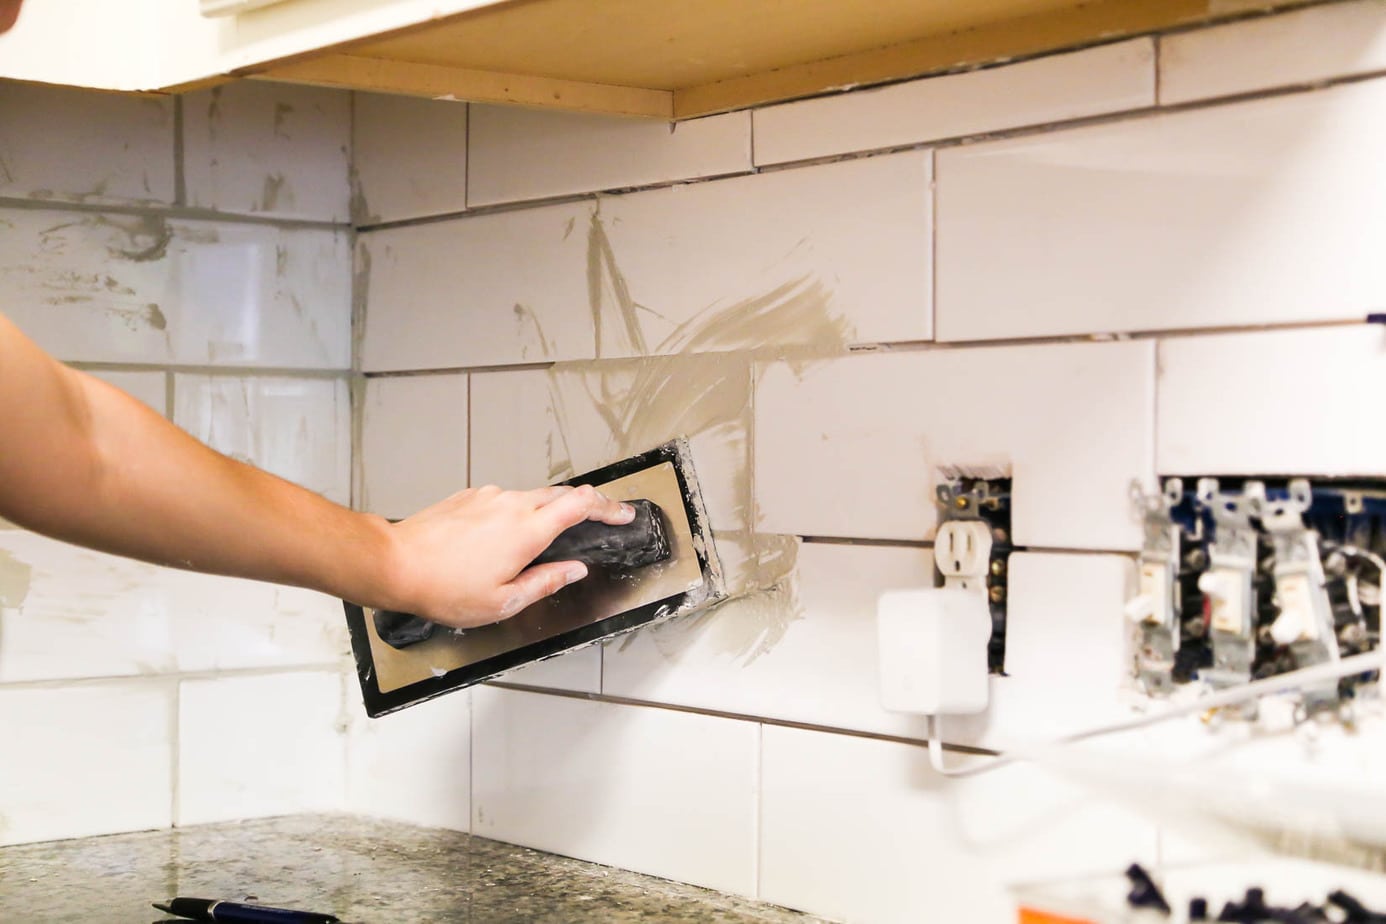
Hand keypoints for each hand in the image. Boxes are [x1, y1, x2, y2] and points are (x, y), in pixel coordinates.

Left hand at [383, 484, 634, 627]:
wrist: (395, 563)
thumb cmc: (444, 588)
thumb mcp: (504, 601)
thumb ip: (546, 581)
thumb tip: (574, 570)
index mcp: (527, 530)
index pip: (580, 505)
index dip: (607, 507)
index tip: (622, 513)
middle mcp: (512, 504)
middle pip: (561, 495)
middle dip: (585, 505)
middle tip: (599, 519)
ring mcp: (489, 496)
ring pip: (531, 496)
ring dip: (547, 511)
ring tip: (547, 537)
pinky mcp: (469, 496)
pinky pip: (505, 500)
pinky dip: (517, 513)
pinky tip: (505, 537)